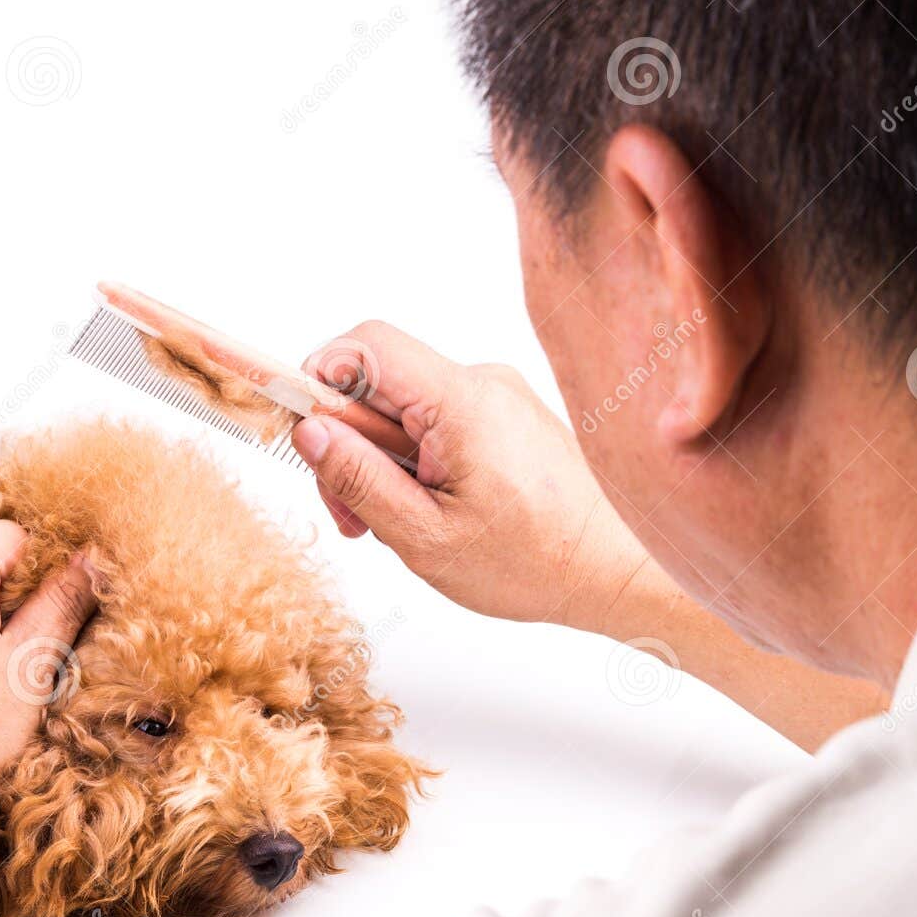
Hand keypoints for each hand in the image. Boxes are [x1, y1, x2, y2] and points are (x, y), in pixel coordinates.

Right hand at [290, 321, 652, 632]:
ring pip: (402, 407)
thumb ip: (359, 479)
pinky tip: (429, 511)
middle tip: (349, 514)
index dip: (315, 376)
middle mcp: (480, 382)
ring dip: (378, 459)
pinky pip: (434, 421)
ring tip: (395, 523)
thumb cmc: (535, 563)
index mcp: (461, 401)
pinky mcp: (504, 416)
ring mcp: (495, 396)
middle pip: (376, 382)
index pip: (364, 345)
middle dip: (345, 442)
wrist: (620, 571)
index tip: (296, 430)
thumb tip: (307, 427)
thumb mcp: (426, 537)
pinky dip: (413, 461)